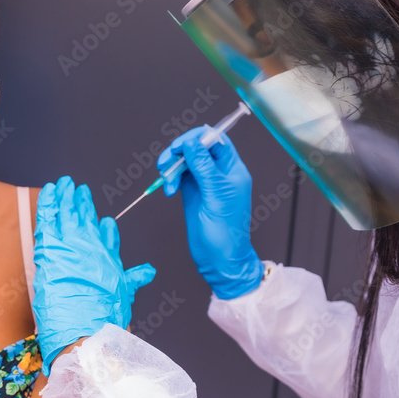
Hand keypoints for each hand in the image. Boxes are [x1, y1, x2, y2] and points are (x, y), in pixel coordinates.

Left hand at [32, 176, 155, 372]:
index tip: (104, 220)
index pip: (106, 237)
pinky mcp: (51, 248)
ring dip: (64, 197)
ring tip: (63, 184)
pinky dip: (49, 202)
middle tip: (77, 189)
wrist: (86, 327)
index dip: (105, 227)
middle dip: (81, 203)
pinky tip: (49, 189)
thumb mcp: (124, 295)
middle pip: (85, 219)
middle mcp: (91, 247)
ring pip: (66, 214)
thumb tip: (148, 270)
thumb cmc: (105, 317)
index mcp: (107, 258)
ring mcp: (71, 245)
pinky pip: (48, 218)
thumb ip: (135, 279)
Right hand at [157, 128, 262, 298]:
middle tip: (166, 162)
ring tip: (166, 180)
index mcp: (232, 170)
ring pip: (185, 161)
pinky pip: (179, 176)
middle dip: (179, 152)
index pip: (216, 141)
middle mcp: (219, 173)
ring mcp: (205, 183)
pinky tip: (169, 190)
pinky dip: (171, 179)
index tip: (180, 146)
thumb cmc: (225, 231)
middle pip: (197, 148)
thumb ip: (204, 166)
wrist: (220, 259)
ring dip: (172, 167)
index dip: (197, 138)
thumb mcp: (215, 195)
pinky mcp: (192, 193)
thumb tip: (191, 142)